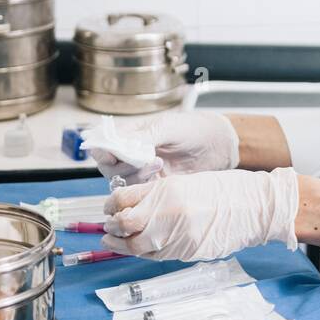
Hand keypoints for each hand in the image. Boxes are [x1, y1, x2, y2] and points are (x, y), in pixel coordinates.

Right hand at [88, 111, 239, 181]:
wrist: (218, 146)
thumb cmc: (193, 129)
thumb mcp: (168, 127)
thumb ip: (142, 137)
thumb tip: (117, 144)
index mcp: (130, 134)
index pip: (102, 144)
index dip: (102, 151)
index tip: (111, 155)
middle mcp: (130, 153)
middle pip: (107, 166)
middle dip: (121, 165)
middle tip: (143, 158)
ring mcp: (141, 171)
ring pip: (120, 181)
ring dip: (135, 175)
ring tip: (158, 164)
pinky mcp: (153, 186)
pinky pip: (137, 192)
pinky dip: (144, 188)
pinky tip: (160, 177)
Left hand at [102, 168, 298, 260]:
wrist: (256, 207)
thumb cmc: (227, 190)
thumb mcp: (187, 181)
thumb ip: (158, 194)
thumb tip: (133, 206)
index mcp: (166, 190)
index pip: (122, 199)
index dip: (111, 204)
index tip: (110, 207)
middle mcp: (167, 213)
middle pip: (123, 225)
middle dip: (111, 227)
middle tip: (107, 227)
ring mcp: (176, 235)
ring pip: (134, 246)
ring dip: (120, 245)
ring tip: (113, 242)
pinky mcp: (186, 252)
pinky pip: (154, 256)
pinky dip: (141, 253)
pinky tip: (138, 249)